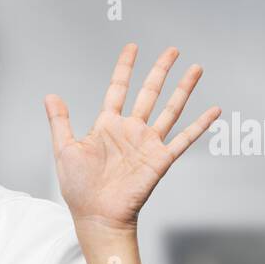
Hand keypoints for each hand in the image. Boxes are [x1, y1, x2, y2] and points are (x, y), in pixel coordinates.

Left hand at [43, 43, 219, 232]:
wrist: (97, 216)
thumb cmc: (79, 189)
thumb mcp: (65, 149)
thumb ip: (60, 121)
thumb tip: (50, 95)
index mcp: (107, 126)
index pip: (118, 89)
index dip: (126, 67)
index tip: (133, 47)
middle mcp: (131, 131)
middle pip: (149, 92)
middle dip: (161, 70)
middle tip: (172, 49)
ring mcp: (148, 144)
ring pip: (170, 109)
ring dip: (184, 89)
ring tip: (196, 68)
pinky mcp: (161, 159)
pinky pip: (184, 139)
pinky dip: (200, 125)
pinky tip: (214, 110)